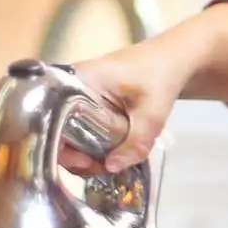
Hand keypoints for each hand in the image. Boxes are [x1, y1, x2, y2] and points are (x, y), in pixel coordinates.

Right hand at [62, 7, 227, 173]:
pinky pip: (81, 129)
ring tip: (106, 166)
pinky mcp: (89, 106)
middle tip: (98, 169)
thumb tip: (112, 167)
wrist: (175, 57)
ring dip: (84, 154)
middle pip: (57, 128)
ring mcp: (78, 96)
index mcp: (79, 79)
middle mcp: (70, 86)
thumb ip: (136, 141)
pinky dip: (92, 145)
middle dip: (74, 155)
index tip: (83, 161)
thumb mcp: (153, 111)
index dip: (60, 144)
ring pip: (69, 133)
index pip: (52, 115)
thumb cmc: (162, 72)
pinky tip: (108, 157)